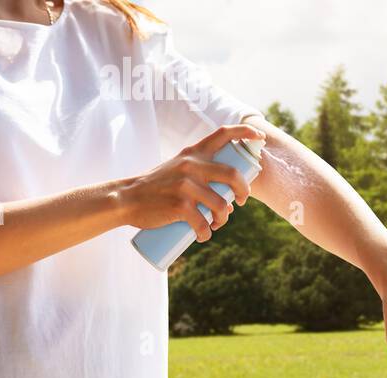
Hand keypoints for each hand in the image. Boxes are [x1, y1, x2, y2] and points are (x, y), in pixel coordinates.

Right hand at [115, 124, 265, 240]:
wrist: (126, 199)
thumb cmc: (156, 187)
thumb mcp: (178, 169)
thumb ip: (201, 175)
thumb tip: (231, 201)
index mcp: (193, 153)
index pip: (223, 133)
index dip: (246, 131)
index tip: (260, 136)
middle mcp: (191, 165)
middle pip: (233, 174)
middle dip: (244, 190)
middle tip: (242, 201)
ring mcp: (186, 185)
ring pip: (222, 205)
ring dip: (224, 219)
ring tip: (216, 224)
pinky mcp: (180, 205)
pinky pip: (204, 224)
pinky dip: (206, 234)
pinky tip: (202, 236)